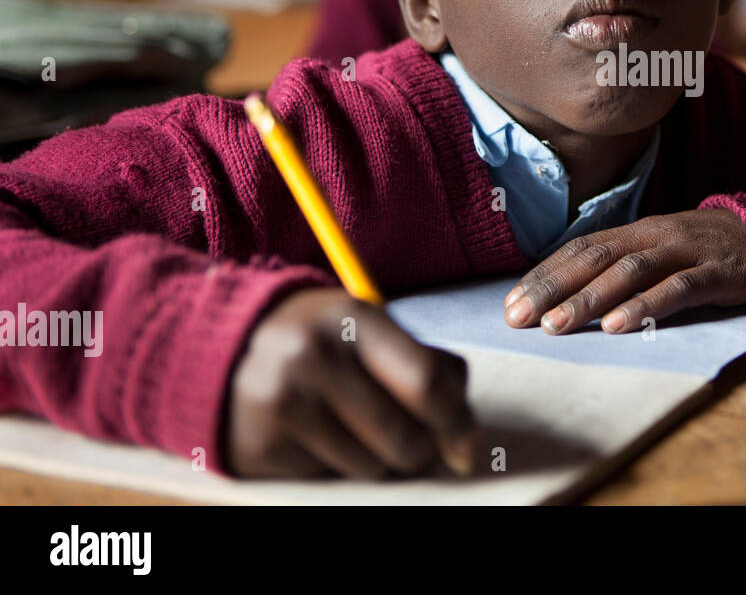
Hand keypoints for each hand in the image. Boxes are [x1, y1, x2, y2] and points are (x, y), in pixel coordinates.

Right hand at [227, 287, 476, 478]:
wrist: (223, 349)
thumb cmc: (321, 342)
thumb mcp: (371, 330)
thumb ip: (426, 366)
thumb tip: (463, 436)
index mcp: (353, 318)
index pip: (425, 381)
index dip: (457, 423)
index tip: (467, 448)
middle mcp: (313, 358)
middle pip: (403, 438)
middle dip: (422, 453)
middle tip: (417, 448)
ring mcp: (282, 405)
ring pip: (371, 470)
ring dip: (379, 464)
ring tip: (357, 432)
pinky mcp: (261, 448)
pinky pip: (330, 482)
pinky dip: (337, 469)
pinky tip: (319, 440)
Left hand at [503, 209, 745, 334]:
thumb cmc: (703, 251)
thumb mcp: (658, 250)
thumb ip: (620, 265)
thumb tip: (565, 295)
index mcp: (636, 232)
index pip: (579, 249)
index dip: (544, 274)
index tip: (510, 303)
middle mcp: (655, 236)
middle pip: (595, 257)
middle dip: (552, 288)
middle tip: (518, 318)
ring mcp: (686, 252)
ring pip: (630, 272)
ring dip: (590, 299)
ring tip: (557, 326)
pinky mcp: (717, 274)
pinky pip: (678, 289)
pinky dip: (646, 306)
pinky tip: (620, 326)